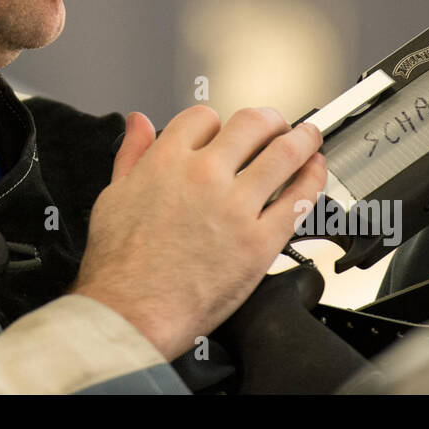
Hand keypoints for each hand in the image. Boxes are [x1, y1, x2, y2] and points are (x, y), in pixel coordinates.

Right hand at [69, 106, 326, 361]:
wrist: (132, 311)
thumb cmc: (120, 264)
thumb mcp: (113, 195)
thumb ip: (132, 153)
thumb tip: (139, 123)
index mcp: (167, 161)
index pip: (204, 117)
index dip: (216, 122)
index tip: (222, 133)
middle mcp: (204, 176)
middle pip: (251, 124)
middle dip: (268, 120)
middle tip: (275, 125)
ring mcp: (236, 207)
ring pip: (283, 154)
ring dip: (302, 139)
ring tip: (308, 137)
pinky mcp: (260, 242)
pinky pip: (299, 201)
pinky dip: (313, 180)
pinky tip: (314, 173)